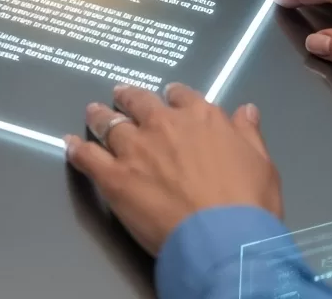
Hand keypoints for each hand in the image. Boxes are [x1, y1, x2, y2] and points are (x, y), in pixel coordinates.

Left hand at [64, 84, 280, 255]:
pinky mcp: (115, 177)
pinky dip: (77, 149)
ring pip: (110, 124)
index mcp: (201, 118)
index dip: (172, 95)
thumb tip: (246, 110)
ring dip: (100, 116)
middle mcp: (164, 125)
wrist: (223, 237)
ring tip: (93, 112)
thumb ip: (248, 134)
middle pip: (139, 103)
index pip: (182, 97)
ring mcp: (136, 149)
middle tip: (120, 95)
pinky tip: (69, 144)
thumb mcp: (261, 163)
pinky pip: (88, 157)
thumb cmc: (248, 203)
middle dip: (129, 98)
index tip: (167, 96)